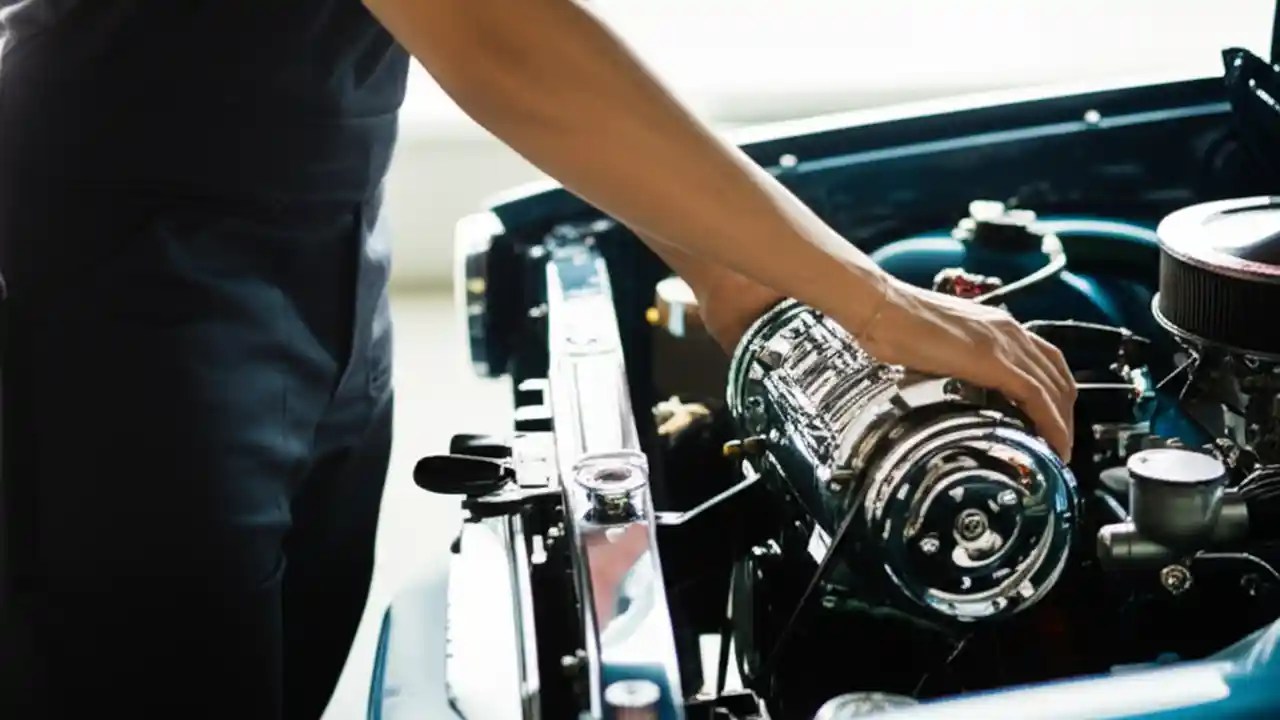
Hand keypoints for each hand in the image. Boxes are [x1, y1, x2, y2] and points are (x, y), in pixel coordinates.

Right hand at [848, 275, 1076, 461]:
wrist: (883, 309)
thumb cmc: (896, 323)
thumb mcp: (939, 345)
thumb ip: (955, 362)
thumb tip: (952, 387)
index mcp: (997, 325)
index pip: (1045, 360)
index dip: (1055, 393)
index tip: (1051, 420)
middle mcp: (1009, 331)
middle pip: (1058, 377)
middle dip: (1065, 413)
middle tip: (1059, 444)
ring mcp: (1005, 344)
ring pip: (1055, 388)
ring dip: (1062, 423)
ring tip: (1058, 451)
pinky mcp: (995, 361)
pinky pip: (1037, 397)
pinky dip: (1051, 424)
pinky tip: (1051, 443)